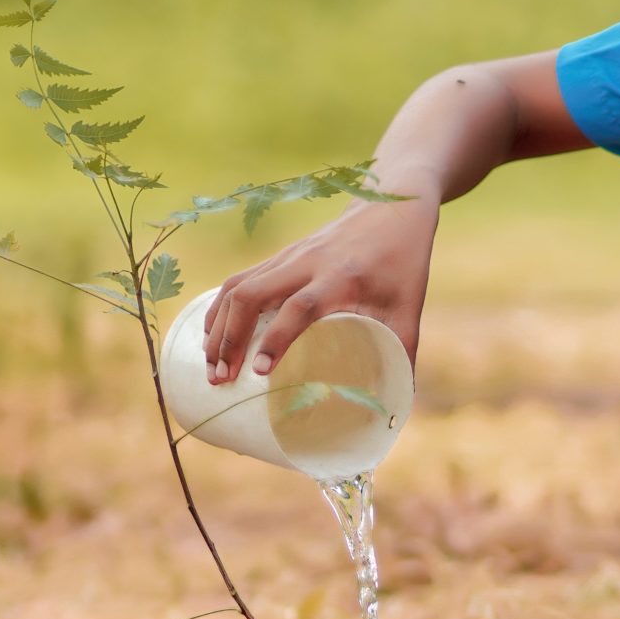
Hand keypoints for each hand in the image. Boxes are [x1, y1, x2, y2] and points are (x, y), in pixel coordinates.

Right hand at [201, 195, 437, 384]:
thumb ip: (402, 355)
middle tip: (221, 379)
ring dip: (218, 326)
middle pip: (252, 294)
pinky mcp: (279, 255)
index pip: (300, 306)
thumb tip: (395, 409)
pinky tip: (212, 335)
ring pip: (237, 285)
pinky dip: (220, 308)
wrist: (391, 209)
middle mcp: (307, 262)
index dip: (277, 337)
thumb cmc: (402, 264)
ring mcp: (288, 255)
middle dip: (230, 339)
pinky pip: (238, 279)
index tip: (259, 371)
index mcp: (341, 276)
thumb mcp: (409, 310)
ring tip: (211, 366)